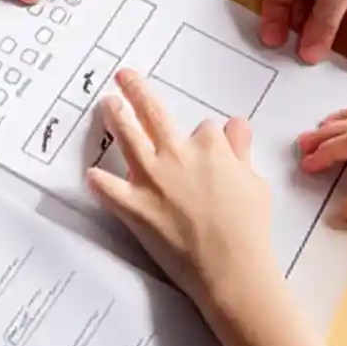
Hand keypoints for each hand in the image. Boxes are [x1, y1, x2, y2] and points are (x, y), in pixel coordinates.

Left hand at [86, 70, 277, 306]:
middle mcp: (177, 155)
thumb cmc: (248, 229)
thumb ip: (241, 151)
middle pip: (153, 112)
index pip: (204, 127)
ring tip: (108, 104)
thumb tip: (237, 126)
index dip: (204, 136)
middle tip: (124, 77)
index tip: (204, 143)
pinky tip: (91, 175)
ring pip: (127, 137)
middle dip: (137, 90)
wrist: (231, 268)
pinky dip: (98, 182)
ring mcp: (152, 180)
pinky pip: (108, 188)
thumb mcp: (255, 183)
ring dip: (115, 117)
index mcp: (210, 147)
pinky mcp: (134, 207)